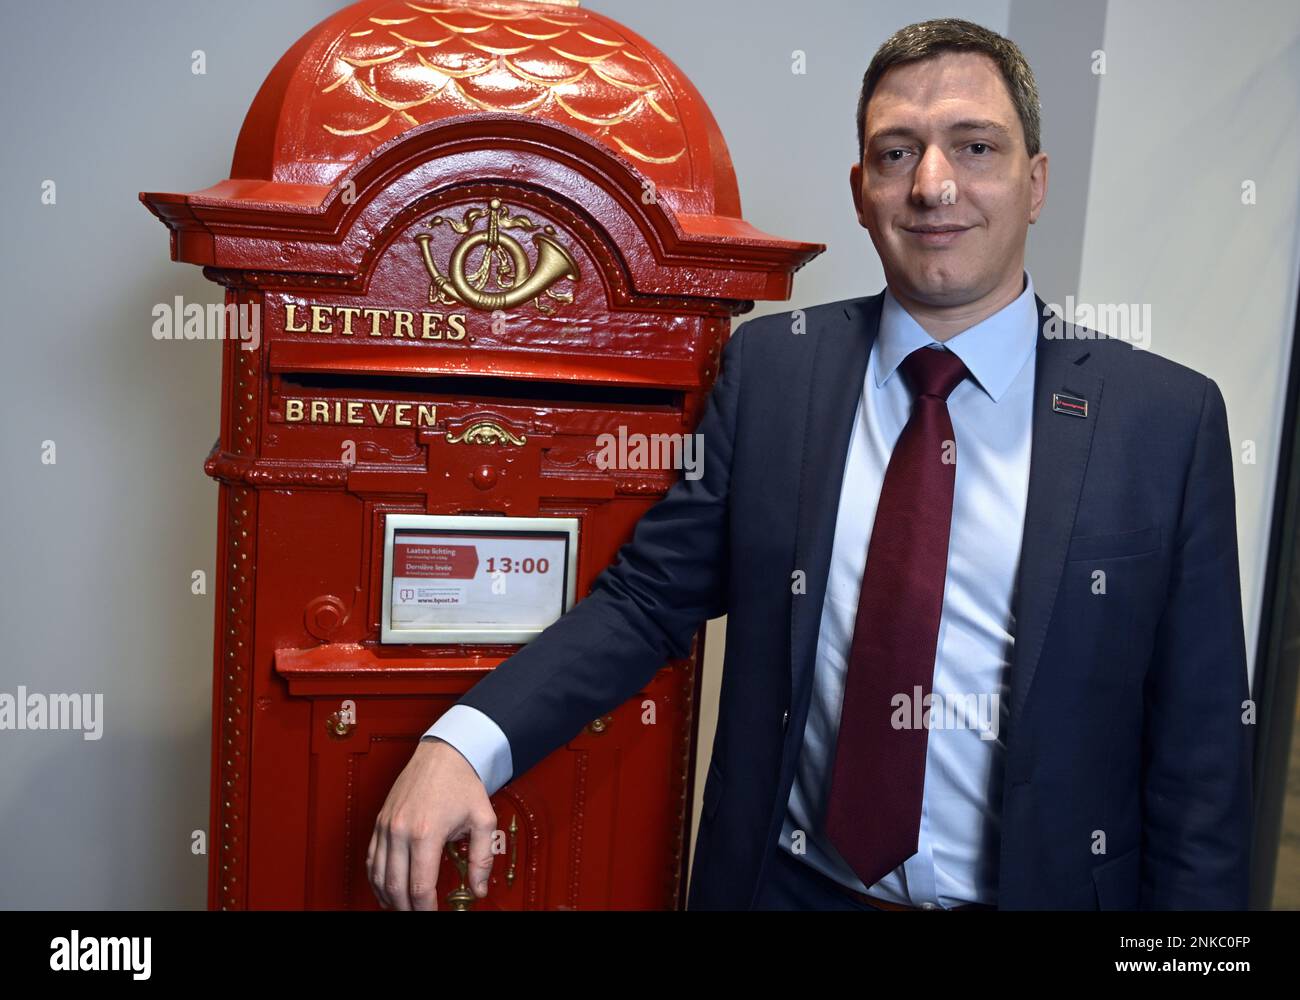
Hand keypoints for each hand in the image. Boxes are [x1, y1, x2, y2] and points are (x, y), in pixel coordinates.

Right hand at [367, 737, 497, 910]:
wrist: (443, 753)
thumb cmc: (462, 782)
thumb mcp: (483, 819)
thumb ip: (482, 858)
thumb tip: (478, 889)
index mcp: (426, 832)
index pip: (420, 886)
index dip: (426, 909)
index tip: (433, 915)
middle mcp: (401, 830)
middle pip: (395, 886)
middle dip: (407, 909)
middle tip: (419, 914)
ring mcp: (386, 826)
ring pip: (378, 875)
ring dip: (388, 897)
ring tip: (402, 907)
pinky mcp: (380, 822)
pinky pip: (371, 859)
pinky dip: (375, 879)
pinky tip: (386, 889)